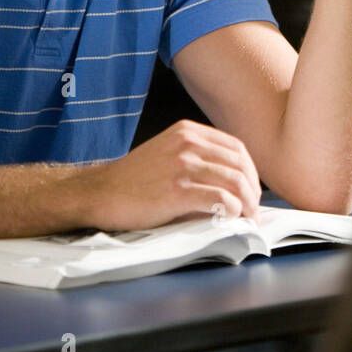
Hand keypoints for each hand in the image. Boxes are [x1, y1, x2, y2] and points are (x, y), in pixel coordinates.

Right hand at [74, 120, 261, 230]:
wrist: (98, 193)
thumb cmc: (133, 180)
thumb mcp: (168, 153)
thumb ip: (197, 158)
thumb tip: (232, 182)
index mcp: (188, 131)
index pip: (236, 148)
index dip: (251, 170)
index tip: (252, 189)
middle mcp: (188, 143)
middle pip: (240, 165)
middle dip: (253, 190)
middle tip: (253, 209)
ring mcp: (183, 165)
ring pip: (235, 182)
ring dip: (247, 204)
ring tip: (247, 219)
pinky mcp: (177, 190)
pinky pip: (220, 199)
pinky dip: (233, 210)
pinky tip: (231, 219)